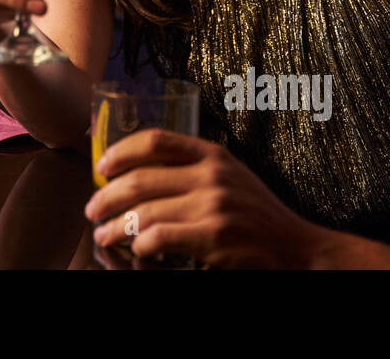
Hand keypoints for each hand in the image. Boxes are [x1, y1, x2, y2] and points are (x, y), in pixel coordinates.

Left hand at [83, 129, 328, 268]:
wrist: (297, 248)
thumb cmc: (257, 215)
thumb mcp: (230, 178)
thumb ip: (194, 169)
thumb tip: (139, 173)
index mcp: (212, 154)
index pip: (155, 140)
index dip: (120, 151)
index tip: (101, 167)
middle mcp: (211, 174)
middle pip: (140, 179)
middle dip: (107, 196)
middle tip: (92, 210)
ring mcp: (213, 203)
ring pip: (144, 211)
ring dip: (115, 226)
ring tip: (103, 235)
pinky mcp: (214, 234)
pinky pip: (160, 236)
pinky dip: (140, 244)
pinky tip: (136, 248)